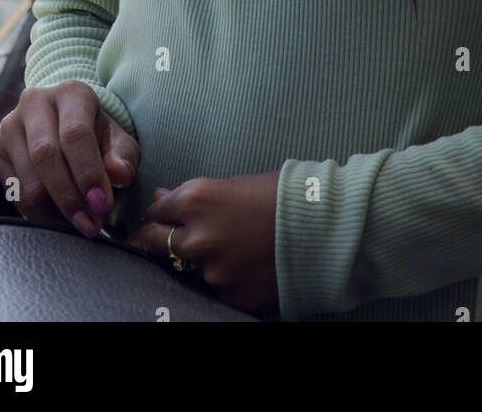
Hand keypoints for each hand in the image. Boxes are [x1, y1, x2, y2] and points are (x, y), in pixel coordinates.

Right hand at [0, 81, 139, 236]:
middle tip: (90, 224)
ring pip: (28, 180)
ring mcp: (11, 125)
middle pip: (46, 156)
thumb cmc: (97, 136)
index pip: (75, 135)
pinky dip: (38, 213)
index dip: (88, 173)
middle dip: (70, 198)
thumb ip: (123, 157)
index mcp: (71, 93)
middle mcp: (35, 102)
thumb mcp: (117, 141)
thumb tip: (121, 175)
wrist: (64, 128)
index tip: (102, 205)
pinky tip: (58, 216)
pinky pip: (15, 193)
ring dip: (55, 211)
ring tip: (78, 222)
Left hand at [126, 170, 280, 317]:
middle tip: (157, 239)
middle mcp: (198, 238)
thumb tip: (164, 197)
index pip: (157, 211)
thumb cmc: (284, 196)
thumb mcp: (236, 184)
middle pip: (156, 243)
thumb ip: (195, 195)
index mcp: (197, 200)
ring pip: (189, 268)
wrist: (326, 227)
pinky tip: (244, 266)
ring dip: (198, 261)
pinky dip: (225, 278)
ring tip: (226, 249)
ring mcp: (213, 272)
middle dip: (155, 239)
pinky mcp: (231, 297)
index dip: (158, 212)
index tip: (158, 217)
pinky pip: (217, 288)